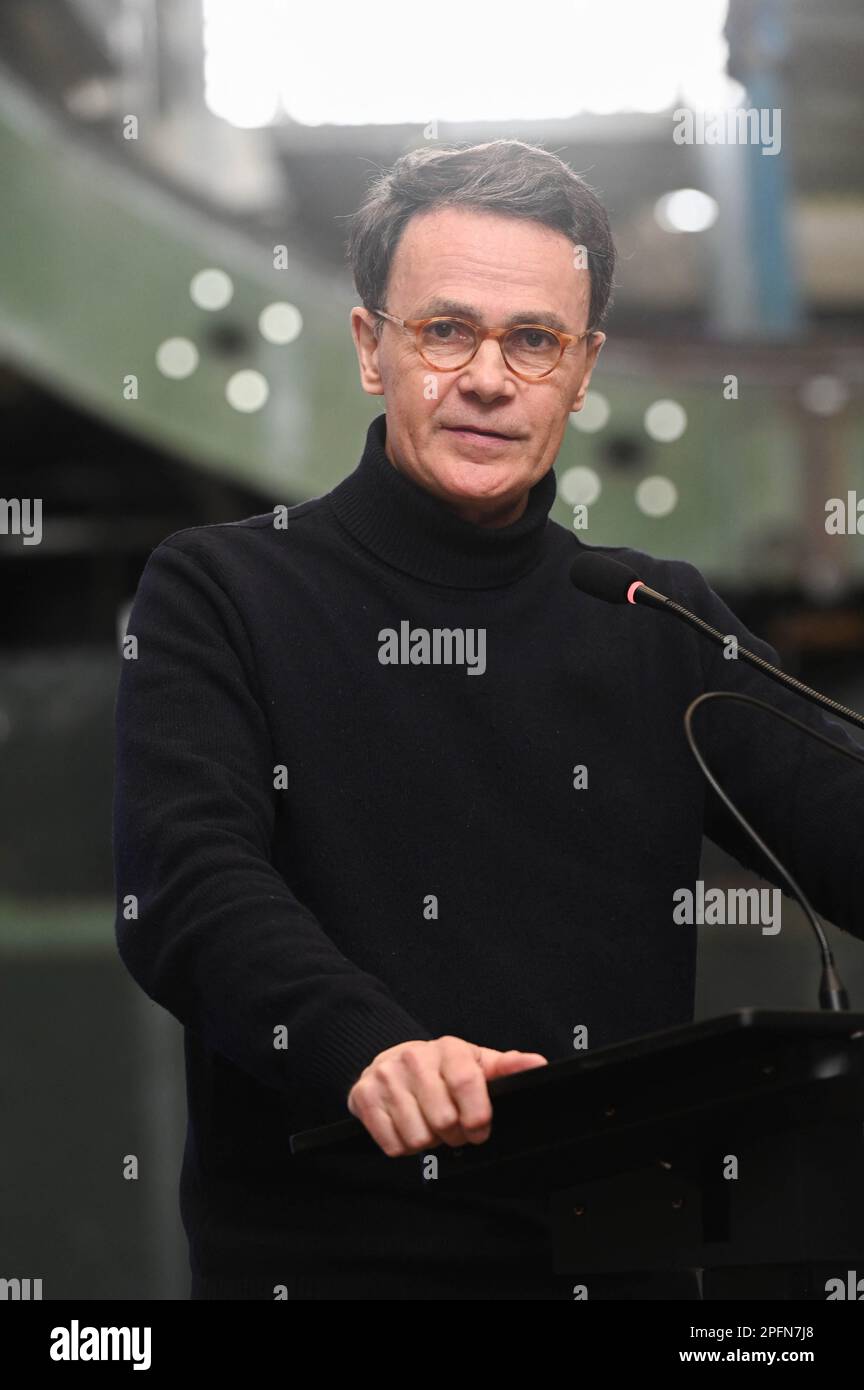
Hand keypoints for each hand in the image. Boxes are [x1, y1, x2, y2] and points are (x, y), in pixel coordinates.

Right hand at [346, 1035, 547, 1156]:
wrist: (391, 1060)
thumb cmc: (442, 1068)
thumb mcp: (476, 1063)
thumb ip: (507, 1067)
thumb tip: (537, 1064)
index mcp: (448, 1049)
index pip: (466, 1082)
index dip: (478, 1116)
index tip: (480, 1130)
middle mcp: (414, 1058)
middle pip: (444, 1119)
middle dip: (454, 1136)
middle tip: (454, 1130)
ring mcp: (386, 1077)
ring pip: (417, 1137)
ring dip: (429, 1142)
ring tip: (430, 1126)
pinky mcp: (363, 1097)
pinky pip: (392, 1144)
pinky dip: (404, 1146)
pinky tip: (408, 1127)